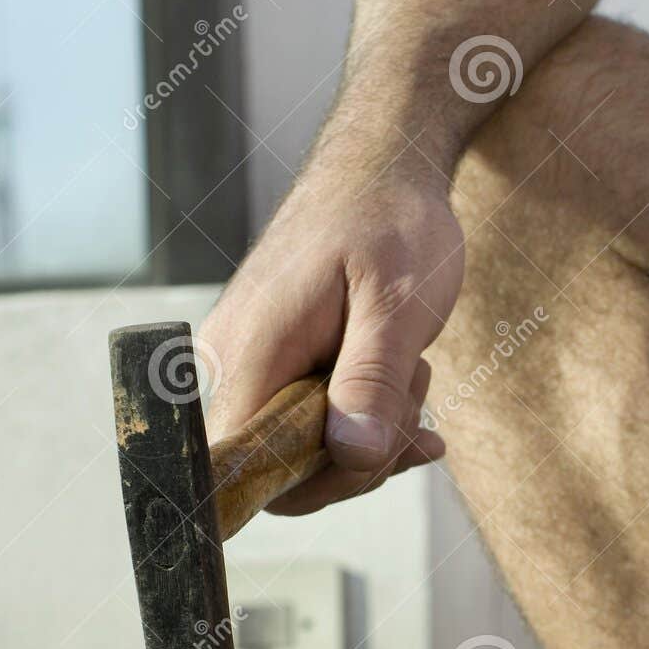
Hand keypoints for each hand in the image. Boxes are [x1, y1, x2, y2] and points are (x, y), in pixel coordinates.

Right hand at [201, 161, 462, 513]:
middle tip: (411, 398)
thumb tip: (353, 458)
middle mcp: (234, 362)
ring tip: (412, 370)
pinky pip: (314, 420)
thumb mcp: (398, 306)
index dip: (315, 482)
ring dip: (373, 430)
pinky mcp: (277, 361)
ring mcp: (253, 362)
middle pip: (281, 466)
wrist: (383, 166)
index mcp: (251, 352)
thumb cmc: (391, 222)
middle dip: (360, 455)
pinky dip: (369, 421)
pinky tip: (414, 406)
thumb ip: (373, 383)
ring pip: (305, 446)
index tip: (376, 453)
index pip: (248, 466)